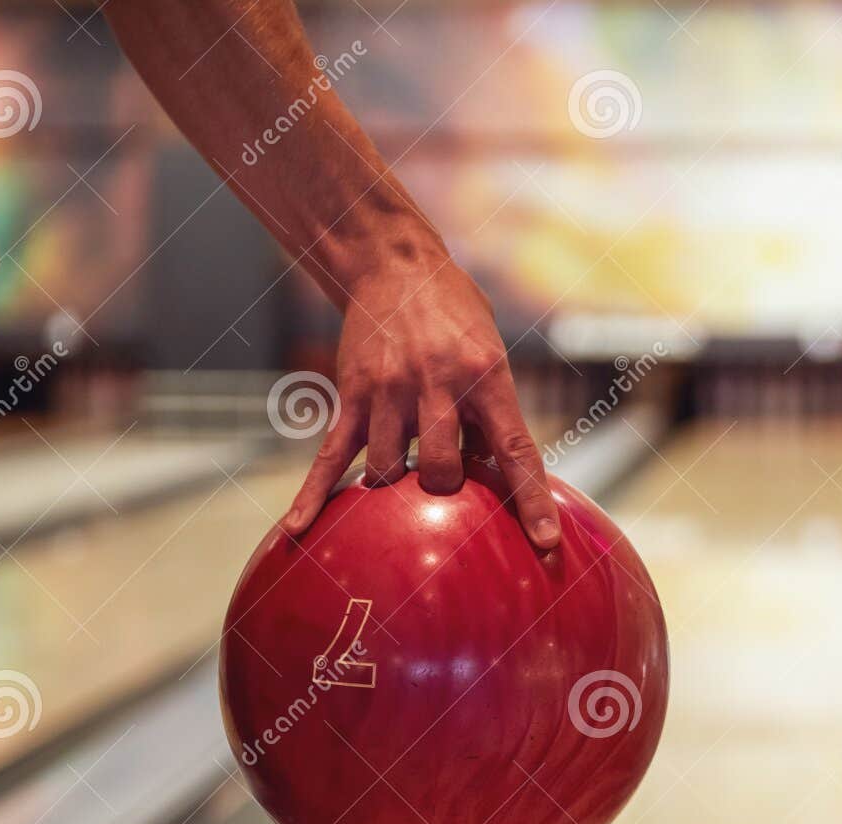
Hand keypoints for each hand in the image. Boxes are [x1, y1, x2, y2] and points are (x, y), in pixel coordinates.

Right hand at [279, 249, 559, 548]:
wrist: (394, 264)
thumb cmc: (455, 315)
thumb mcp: (491, 354)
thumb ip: (493, 412)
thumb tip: (490, 473)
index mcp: (485, 375)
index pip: (515, 449)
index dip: (531, 499)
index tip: (546, 541)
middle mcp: (437, 384)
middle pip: (442, 472)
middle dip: (447, 488)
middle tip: (445, 472)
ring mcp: (389, 391)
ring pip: (389, 470)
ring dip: (398, 484)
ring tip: (404, 467)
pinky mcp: (352, 395)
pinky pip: (332, 455)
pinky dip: (314, 496)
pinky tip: (296, 529)